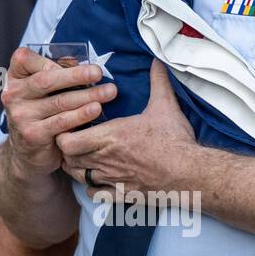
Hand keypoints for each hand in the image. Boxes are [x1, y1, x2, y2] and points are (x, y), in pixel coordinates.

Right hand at [0, 47, 116, 179]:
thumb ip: (56, 75)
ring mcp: (20, 115)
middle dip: (75, 75)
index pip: (23, 59)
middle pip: (45, 80)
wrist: (27, 153)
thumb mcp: (40, 93)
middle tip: (98, 72)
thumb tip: (80, 61)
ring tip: (109, 92)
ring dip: (87, 95)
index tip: (74, 62)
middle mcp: (12, 95)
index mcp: (13, 79)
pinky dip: (81, 114)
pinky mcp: (32, 134)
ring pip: (58, 101)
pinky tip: (96, 109)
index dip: (48, 59)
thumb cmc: (40, 114)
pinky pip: (61, 122)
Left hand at [57, 58, 197, 197]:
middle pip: (68, 160)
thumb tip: (158, 60)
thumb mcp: (165, 106)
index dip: (63, 135)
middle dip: (67, 151)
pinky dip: (92, 188)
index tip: (71, 127)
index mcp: (110, 136)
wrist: (191, 173)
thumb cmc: (175, 140)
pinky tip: (98, 179)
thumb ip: (158, 81)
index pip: (66, 141)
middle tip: (74, 142)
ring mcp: (112, 179)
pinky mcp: (122, 195)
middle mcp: (105, 159)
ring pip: (79, 177)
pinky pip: (95, 195)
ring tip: (84, 158)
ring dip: (77, 168)